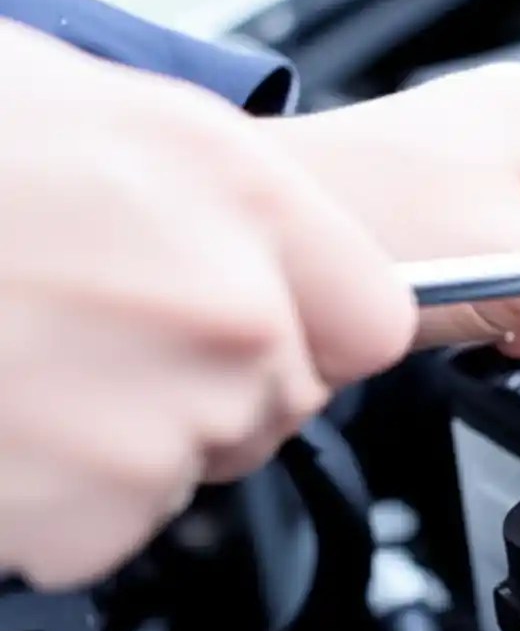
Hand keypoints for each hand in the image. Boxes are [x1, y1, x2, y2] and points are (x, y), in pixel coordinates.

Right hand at [0, 23, 413, 588]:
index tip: (292, 335)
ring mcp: (169, 417)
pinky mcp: (97, 510)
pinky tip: (14, 421)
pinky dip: (69, 496)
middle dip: (218, 383)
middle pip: (286, 396)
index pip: (373, 318)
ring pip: (202, 458)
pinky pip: (120, 519)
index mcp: (244, 198)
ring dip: (135, 434)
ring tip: (41, 363)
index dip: (325, 333)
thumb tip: (263, 238)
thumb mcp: (106, 110)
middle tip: (115, 339)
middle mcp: (231, 311)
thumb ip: (220, 193)